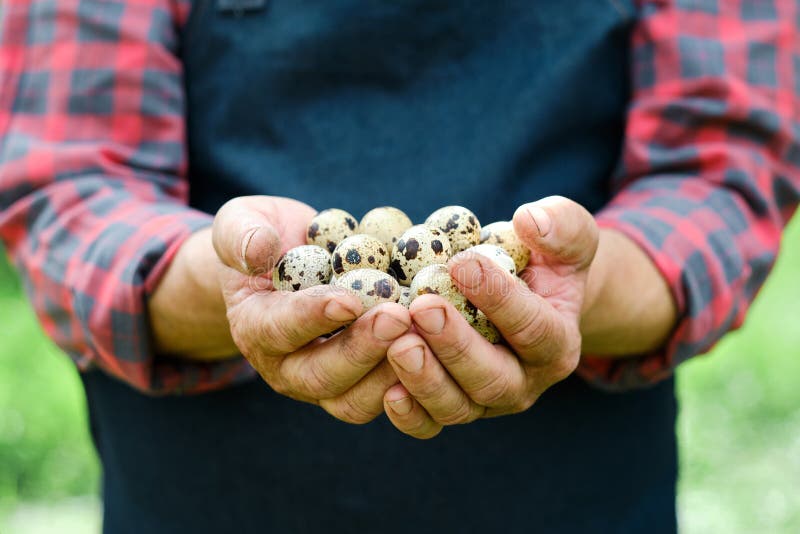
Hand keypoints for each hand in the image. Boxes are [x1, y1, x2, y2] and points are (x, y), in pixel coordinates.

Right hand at [212, 196, 408, 422]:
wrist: (293, 263)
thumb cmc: (267, 236)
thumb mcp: (242, 222)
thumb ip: (242, 234)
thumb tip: (258, 251)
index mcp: (255, 328)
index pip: (279, 329)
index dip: (313, 317)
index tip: (349, 300)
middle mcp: (287, 368)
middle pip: (322, 376)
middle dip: (362, 350)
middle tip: (398, 317)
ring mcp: (327, 385)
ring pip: (356, 401)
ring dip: (392, 373)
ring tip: (426, 336)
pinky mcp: (362, 387)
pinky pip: (388, 401)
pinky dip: (415, 384)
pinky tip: (442, 353)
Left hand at [382, 196, 597, 437]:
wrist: (522, 296)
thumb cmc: (542, 260)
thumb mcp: (566, 236)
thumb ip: (562, 226)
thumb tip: (529, 221)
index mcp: (557, 343)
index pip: (534, 328)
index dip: (500, 299)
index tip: (463, 264)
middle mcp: (523, 382)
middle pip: (493, 379)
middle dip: (456, 346)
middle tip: (422, 308)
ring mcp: (484, 401)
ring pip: (457, 407)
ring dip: (425, 380)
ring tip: (398, 344)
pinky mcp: (449, 407)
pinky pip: (428, 424)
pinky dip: (408, 414)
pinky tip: (386, 390)